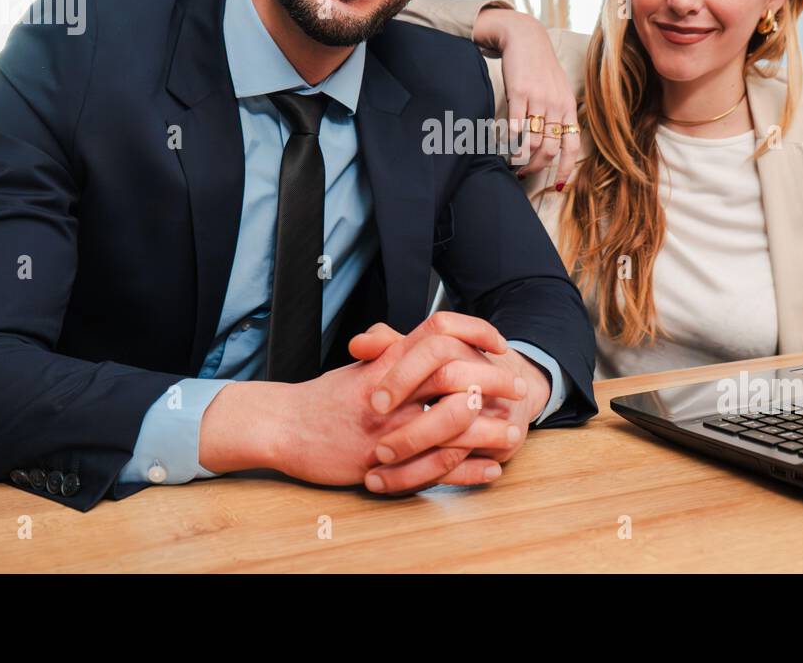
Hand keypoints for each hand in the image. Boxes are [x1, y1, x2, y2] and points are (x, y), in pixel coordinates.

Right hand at [200, 312, 526, 491]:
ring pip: (452, 424)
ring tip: (514, 433)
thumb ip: (392, 351)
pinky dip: (467, 469)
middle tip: (520, 388)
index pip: (440, 332)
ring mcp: (389, 426)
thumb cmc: (323, 398)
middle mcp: (393, 389)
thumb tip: (418, 337)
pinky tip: (490, 468)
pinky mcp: (383, 460)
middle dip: (494, 382)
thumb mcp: (361, 367)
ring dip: (489, 429)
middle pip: (456, 375)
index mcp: (389, 360)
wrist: (282, 425)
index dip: (475, 333)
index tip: (498, 344)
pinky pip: (434, 467)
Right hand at [473, 6, 579, 187]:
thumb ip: (560, 114)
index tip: (556, 184)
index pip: (571, 146)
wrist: (526, 38)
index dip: (564, 168)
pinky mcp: (519, 93)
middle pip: (548, 149)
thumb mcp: (559, 90)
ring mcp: (538, 99)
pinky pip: (515, 125)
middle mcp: (556, 105)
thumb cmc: (540, 68)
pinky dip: (509, 140)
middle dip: (536, 167)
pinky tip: (504, 143)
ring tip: (512, 160)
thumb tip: (556, 143)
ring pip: (531, 141)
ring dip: (520, 157)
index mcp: (568, 108)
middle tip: (524, 172)